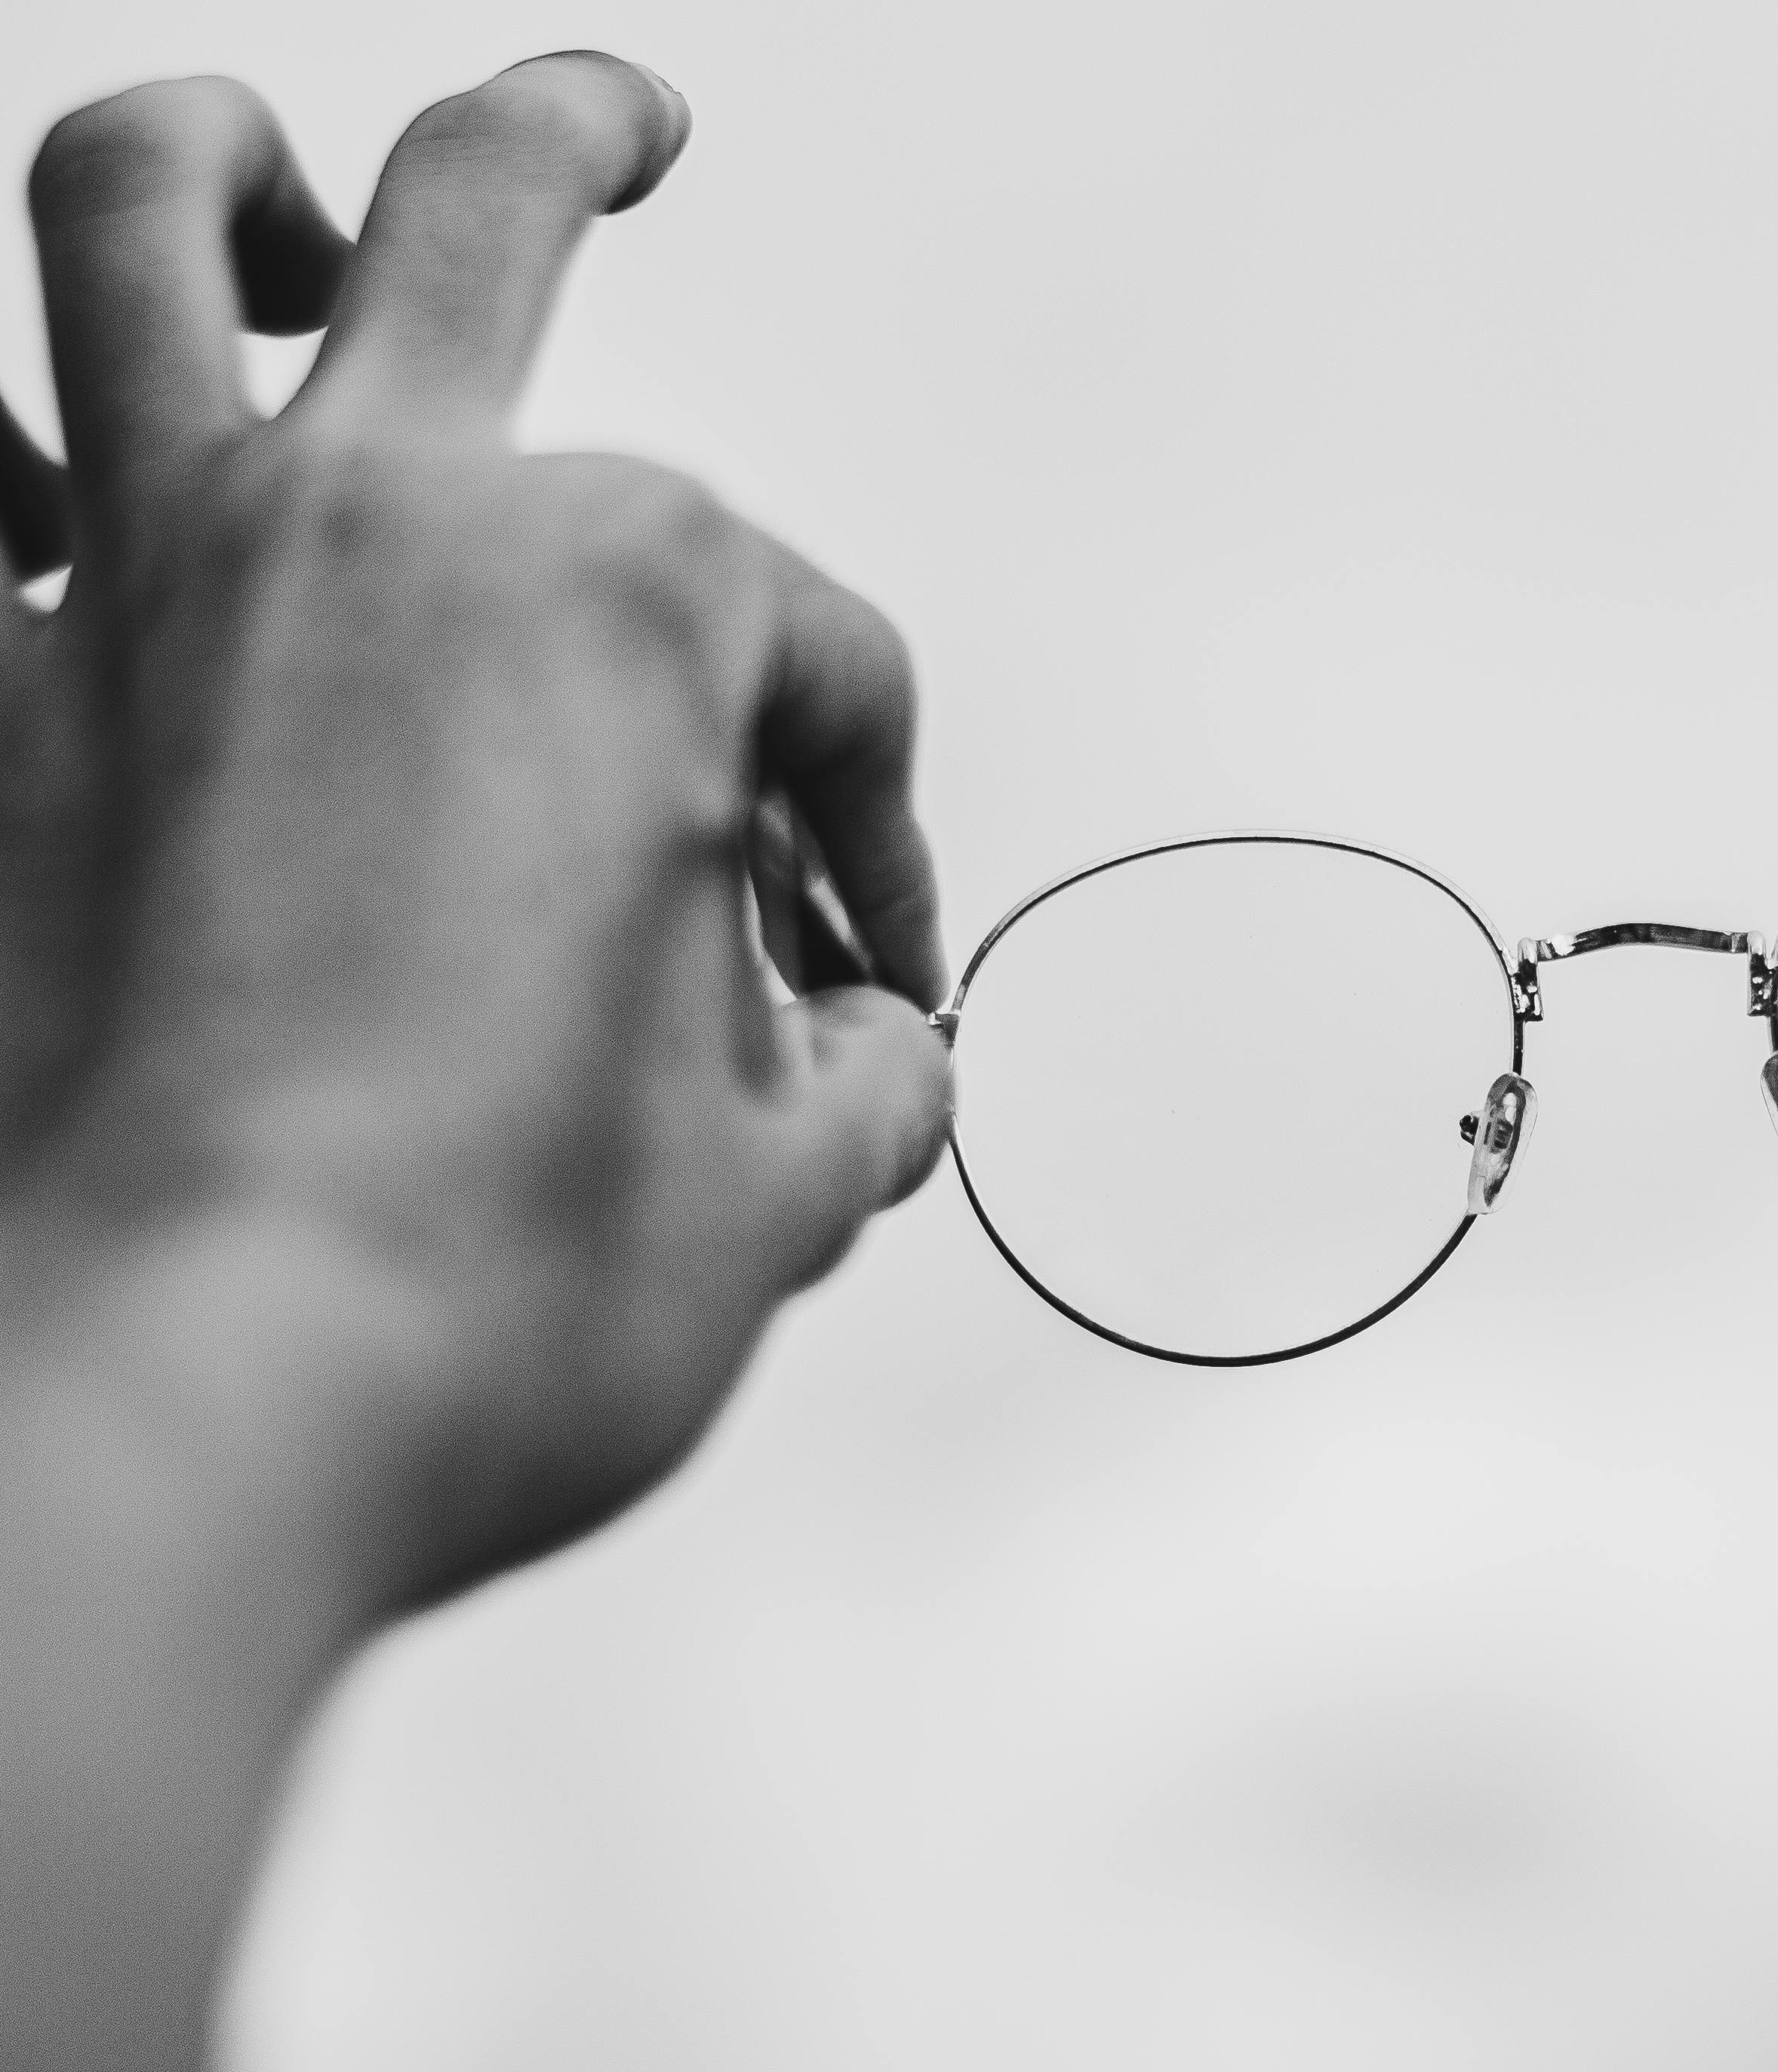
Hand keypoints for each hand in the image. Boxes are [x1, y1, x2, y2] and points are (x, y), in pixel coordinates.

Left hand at [0, 56, 952, 1609]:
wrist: (182, 1416)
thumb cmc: (493, 1296)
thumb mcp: (771, 1194)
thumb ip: (852, 1085)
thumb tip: (869, 1065)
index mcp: (631, 604)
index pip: (822, 674)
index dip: (874, 833)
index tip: (865, 987)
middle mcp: (387, 523)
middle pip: (486, 209)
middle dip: (576, 132)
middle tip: (626, 122)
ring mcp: (149, 588)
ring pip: (126, 219)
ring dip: (213, 169)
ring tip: (267, 199)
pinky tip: (41, 509)